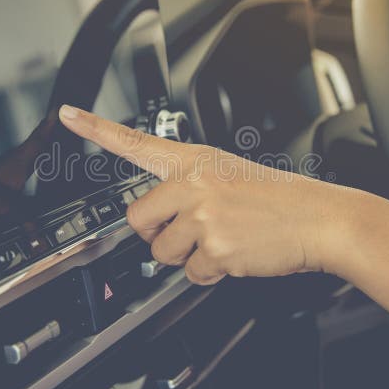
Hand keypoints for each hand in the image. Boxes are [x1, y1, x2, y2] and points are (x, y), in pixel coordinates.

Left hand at [57, 105, 349, 284]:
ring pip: (162, 253)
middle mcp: (193, 183)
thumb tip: (161, 219)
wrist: (320, 218)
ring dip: (188, 257)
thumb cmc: (280, 199)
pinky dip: (212, 273)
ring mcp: (202, 215)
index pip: (135, 141)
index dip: (95, 128)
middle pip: (138, 219)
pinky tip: (236, 255)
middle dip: (157, 234)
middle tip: (190, 232)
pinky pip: (192, 274)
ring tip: (224, 241)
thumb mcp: (230, 175)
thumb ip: (190, 189)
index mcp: (195, 161)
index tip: (67, 114)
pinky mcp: (215, 247)